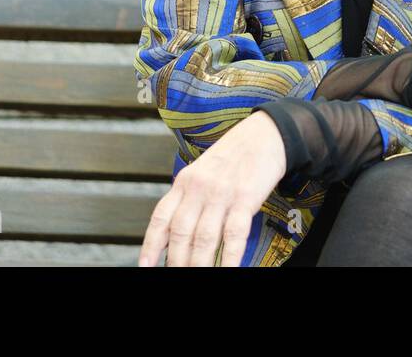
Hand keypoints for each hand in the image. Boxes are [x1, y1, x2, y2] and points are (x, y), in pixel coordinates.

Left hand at [138, 110, 287, 266]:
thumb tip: (177, 229)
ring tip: (198, 277)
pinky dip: (228, 257)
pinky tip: (227, 269)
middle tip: (177, 275)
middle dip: (176, 261)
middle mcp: (199, 188)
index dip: (151, 244)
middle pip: (181, 233)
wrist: (265, 133)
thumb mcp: (204, 170)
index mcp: (185, 180)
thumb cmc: (235, 153)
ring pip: (204, 238)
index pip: (161, 217)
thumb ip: (189, 196)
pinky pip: (233, 235)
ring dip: (199, 265)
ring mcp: (221, 193)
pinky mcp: (245, 198)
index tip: (146, 265)